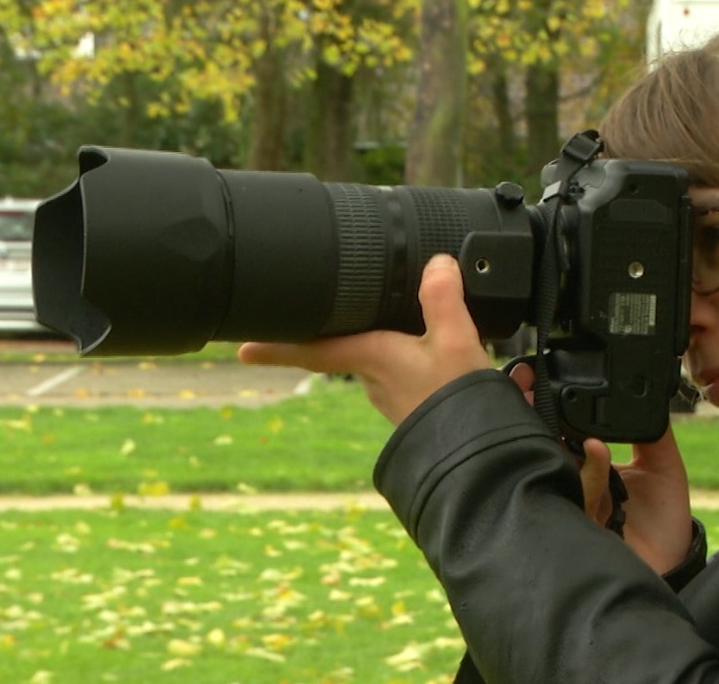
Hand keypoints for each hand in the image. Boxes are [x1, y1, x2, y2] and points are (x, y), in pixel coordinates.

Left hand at [238, 254, 491, 425]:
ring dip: (376, 343)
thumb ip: (444, 299)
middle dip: (334, 330)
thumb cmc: (458, 403)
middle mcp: (372, 378)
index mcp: (371, 357)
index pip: (310, 350)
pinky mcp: (411, 403)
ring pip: (371, 359)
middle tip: (324, 311)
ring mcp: (390, 394)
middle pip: (341, 348)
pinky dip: (403, 357)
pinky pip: (397, 371)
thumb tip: (436, 262)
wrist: (477, 455)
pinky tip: (426, 352)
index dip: (275, 348)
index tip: (241, 350)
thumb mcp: (456, 343)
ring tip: (392, 325)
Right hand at [505, 349, 694, 575]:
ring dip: (550, 432)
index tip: (534, 374)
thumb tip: (641, 393)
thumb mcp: (663, 465)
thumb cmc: (664, 522)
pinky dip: (590, 468)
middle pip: (544, 442)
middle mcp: (572, 480)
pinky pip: (577, 490)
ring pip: (552, 463)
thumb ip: (650, 431)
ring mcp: (571, 501)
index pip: (561, 429)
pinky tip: (597, 449)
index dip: (547, 403)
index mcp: (587, 464)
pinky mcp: (578, 523)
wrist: (674, 566)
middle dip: (531, 410)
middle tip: (525, 382)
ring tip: (550, 402)